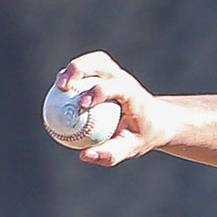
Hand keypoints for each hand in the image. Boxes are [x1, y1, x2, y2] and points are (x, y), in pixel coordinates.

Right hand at [54, 51, 174, 166]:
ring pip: (93, 60)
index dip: (99, 91)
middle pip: (100, 63)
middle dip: (79, 70)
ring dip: (73, 68)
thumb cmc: (143, 134)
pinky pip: (87, 67)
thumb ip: (111, 153)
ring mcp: (115, 72)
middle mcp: (123, 78)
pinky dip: (72, 74)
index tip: (82, 105)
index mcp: (133, 94)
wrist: (157, 119)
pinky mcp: (106, 71)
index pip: (116, 86)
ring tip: (58, 86)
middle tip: (63, 87)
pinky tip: (59, 91)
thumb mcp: (132, 148)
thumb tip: (84, 155)